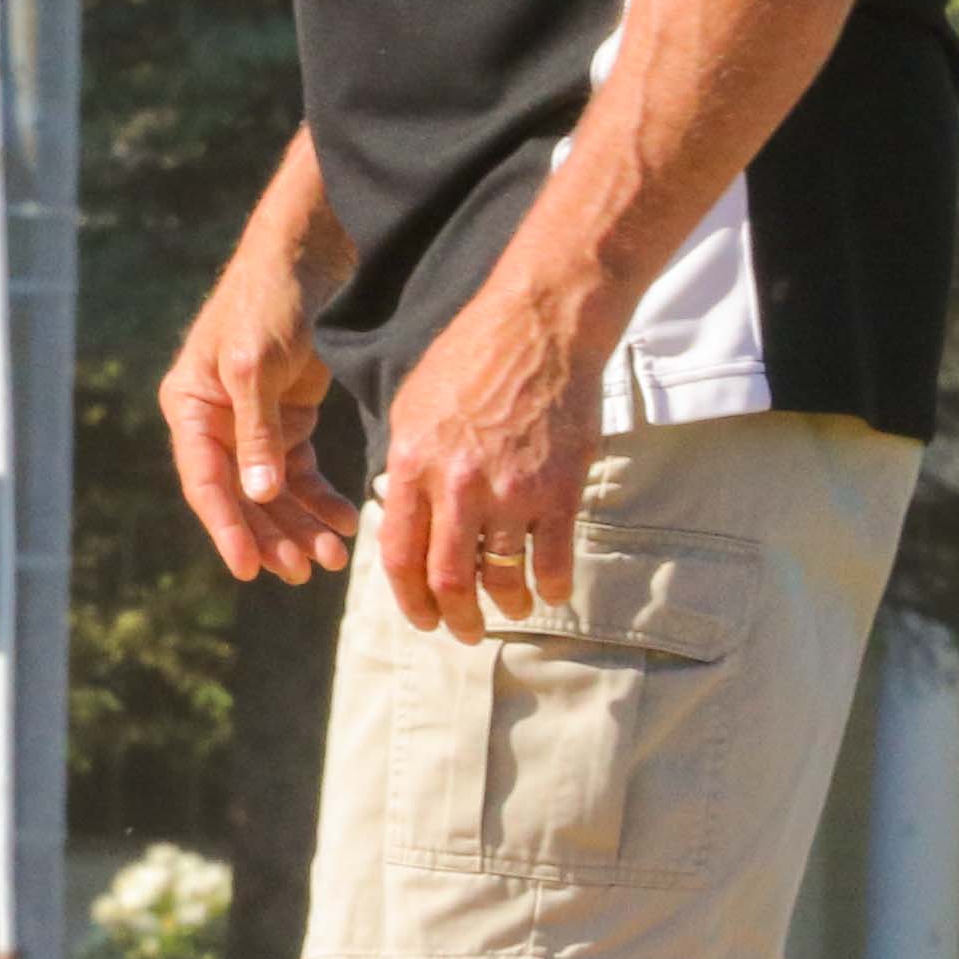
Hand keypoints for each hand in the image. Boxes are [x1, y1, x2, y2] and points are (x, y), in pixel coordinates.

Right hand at [162, 232, 357, 584]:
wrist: (308, 259)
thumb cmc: (268, 304)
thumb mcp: (256, 367)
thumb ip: (256, 433)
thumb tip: (256, 496)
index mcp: (189, 409)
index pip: (205, 483)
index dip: (226, 529)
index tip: (249, 570)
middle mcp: (214, 423)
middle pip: (240, 497)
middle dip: (272, 536)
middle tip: (305, 572)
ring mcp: (252, 424)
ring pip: (272, 493)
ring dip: (300, 525)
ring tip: (334, 557)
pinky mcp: (287, 419)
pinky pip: (300, 473)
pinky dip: (321, 498)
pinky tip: (345, 520)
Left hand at [375, 276, 601, 641]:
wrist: (538, 326)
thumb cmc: (470, 360)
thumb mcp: (412, 408)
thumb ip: (406, 467)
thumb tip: (400, 515)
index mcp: (412, 466)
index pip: (398, 555)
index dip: (408, 599)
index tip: (420, 618)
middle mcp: (457, 486)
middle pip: (449, 580)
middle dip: (453, 619)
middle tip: (463, 632)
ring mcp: (511, 491)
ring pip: (501, 577)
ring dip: (504, 606)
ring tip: (509, 612)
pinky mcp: (559, 488)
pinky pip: (553, 558)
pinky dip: (550, 586)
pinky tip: (549, 590)